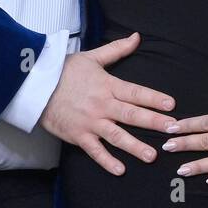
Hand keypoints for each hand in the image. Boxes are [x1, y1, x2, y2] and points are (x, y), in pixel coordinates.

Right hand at [39, 32, 175, 175]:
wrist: (35, 85)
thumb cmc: (64, 71)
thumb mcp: (92, 57)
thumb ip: (117, 49)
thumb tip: (137, 37)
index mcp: (107, 85)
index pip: (135, 92)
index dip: (154, 98)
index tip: (171, 105)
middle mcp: (102, 105)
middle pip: (131, 114)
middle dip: (153, 122)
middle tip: (172, 130)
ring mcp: (90, 122)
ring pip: (116, 136)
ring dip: (135, 146)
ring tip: (152, 155)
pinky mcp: (78, 135)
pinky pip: (95, 151)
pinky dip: (107, 161)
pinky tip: (120, 170)